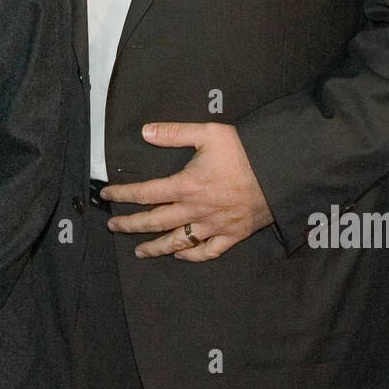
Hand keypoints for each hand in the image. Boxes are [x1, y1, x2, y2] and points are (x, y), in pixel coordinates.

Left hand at [102, 121, 272, 261]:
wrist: (281, 170)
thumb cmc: (244, 150)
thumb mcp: (208, 133)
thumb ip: (174, 133)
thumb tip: (145, 132)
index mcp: (185, 185)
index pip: (144, 193)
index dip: (122, 194)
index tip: (106, 196)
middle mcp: (195, 210)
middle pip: (154, 222)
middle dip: (130, 225)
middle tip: (113, 227)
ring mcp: (213, 226)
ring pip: (177, 242)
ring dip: (155, 248)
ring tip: (139, 251)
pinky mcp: (232, 234)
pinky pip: (207, 251)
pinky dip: (191, 256)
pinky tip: (181, 256)